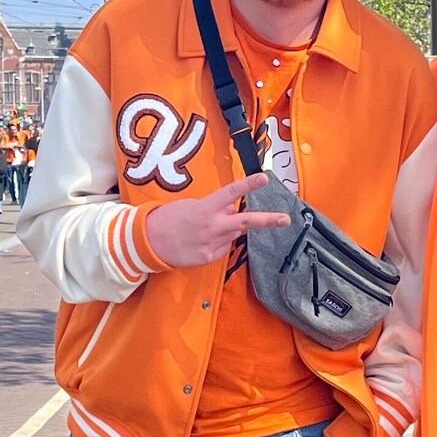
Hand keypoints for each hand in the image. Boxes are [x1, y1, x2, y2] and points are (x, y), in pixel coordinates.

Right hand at [140, 173, 291, 268]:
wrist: (150, 242)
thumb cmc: (170, 219)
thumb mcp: (192, 206)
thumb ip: (215, 207)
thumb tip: (233, 209)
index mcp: (206, 208)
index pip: (231, 193)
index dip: (249, 185)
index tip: (264, 178)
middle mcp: (212, 226)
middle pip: (246, 221)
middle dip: (268, 220)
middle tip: (286, 219)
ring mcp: (212, 243)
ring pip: (234, 234)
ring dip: (229, 229)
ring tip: (206, 228)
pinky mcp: (209, 258)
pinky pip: (223, 247)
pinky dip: (218, 242)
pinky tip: (201, 241)